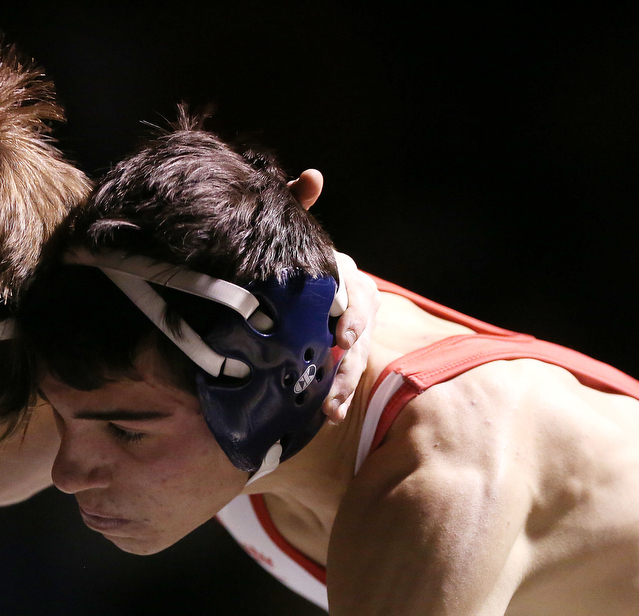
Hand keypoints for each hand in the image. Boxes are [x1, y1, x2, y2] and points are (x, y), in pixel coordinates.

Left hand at [287, 168, 381, 422]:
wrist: (277, 282)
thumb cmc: (289, 253)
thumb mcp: (291, 230)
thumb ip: (297, 204)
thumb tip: (312, 176)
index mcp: (347, 278)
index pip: (360, 297)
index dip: (355, 318)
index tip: (345, 337)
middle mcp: (354, 307)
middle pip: (361, 339)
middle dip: (350, 365)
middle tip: (337, 385)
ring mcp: (348, 335)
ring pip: (353, 362)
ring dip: (343, 387)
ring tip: (330, 412)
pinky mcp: (334, 355)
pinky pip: (338, 376)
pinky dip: (333, 395)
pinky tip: (322, 416)